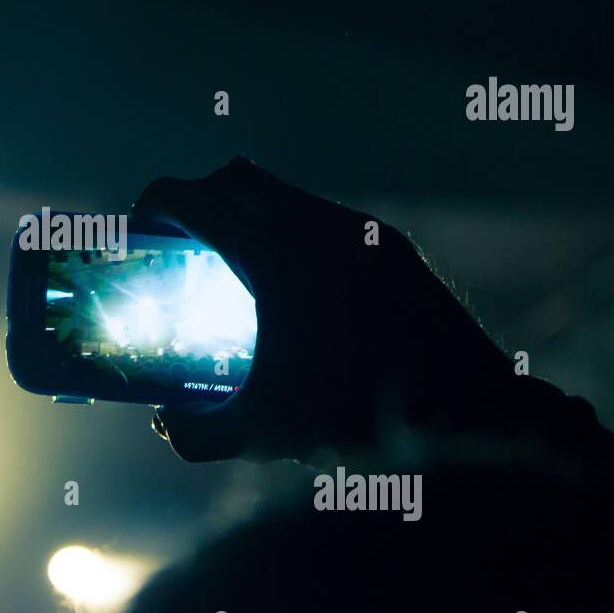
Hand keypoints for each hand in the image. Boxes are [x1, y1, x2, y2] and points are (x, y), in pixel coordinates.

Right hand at [131, 158, 515, 463]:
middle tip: (184, 259)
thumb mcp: (261, 432)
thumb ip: (197, 432)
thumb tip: (169, 424)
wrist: (474, 413)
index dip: (152, 211)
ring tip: (239, 284)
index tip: (139, 239)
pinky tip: (297, 303)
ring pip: (285, 199)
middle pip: (235, 180)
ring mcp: (359, 232)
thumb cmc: (358, 415)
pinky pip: (324, 224)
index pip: (188, 194)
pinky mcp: (393, 250)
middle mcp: (314, 222)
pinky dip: (292, 243)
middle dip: (199, 208)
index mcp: (271, 247)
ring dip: (250, 224)